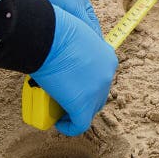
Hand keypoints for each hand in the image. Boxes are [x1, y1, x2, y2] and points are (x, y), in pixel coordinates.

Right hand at [31, 5, 117, 135]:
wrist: (49, 35)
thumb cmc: (57, 30)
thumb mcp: (78, 35)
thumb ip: (80, 50)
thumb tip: (70, 60)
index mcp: (108, 58)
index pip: (100, 77)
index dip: (86, 83)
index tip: (71, 83)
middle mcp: (107, 74)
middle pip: (98, 94)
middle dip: (83, 98)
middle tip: (64, 96)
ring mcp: (97, 90)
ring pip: (90, 109)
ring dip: (75, 111)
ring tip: (59, 108)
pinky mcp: (83, 104)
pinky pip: (79, 125)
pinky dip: (69, 127)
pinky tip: (59, 123)